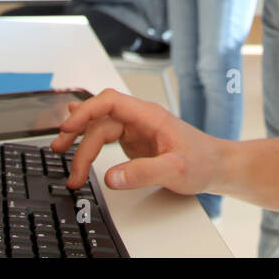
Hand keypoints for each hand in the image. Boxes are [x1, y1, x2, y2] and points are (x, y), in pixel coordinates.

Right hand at [52, 88, 221, 195]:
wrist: (218, 167)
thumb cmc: (204, 162)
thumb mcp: (176, 170)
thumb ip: (143, 173)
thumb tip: (110, 177)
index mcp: (149, 116)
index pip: (110, 102)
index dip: (86, 111)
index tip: (68, 127)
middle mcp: (140, 118)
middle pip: (100, 119)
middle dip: (77, 135)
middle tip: (60, 153)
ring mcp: (136, 129)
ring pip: (100, 129)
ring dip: (81, 143)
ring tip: (62, 156)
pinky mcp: (135, 141)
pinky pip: (105, 136)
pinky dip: (88, 141)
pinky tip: (75, 136)